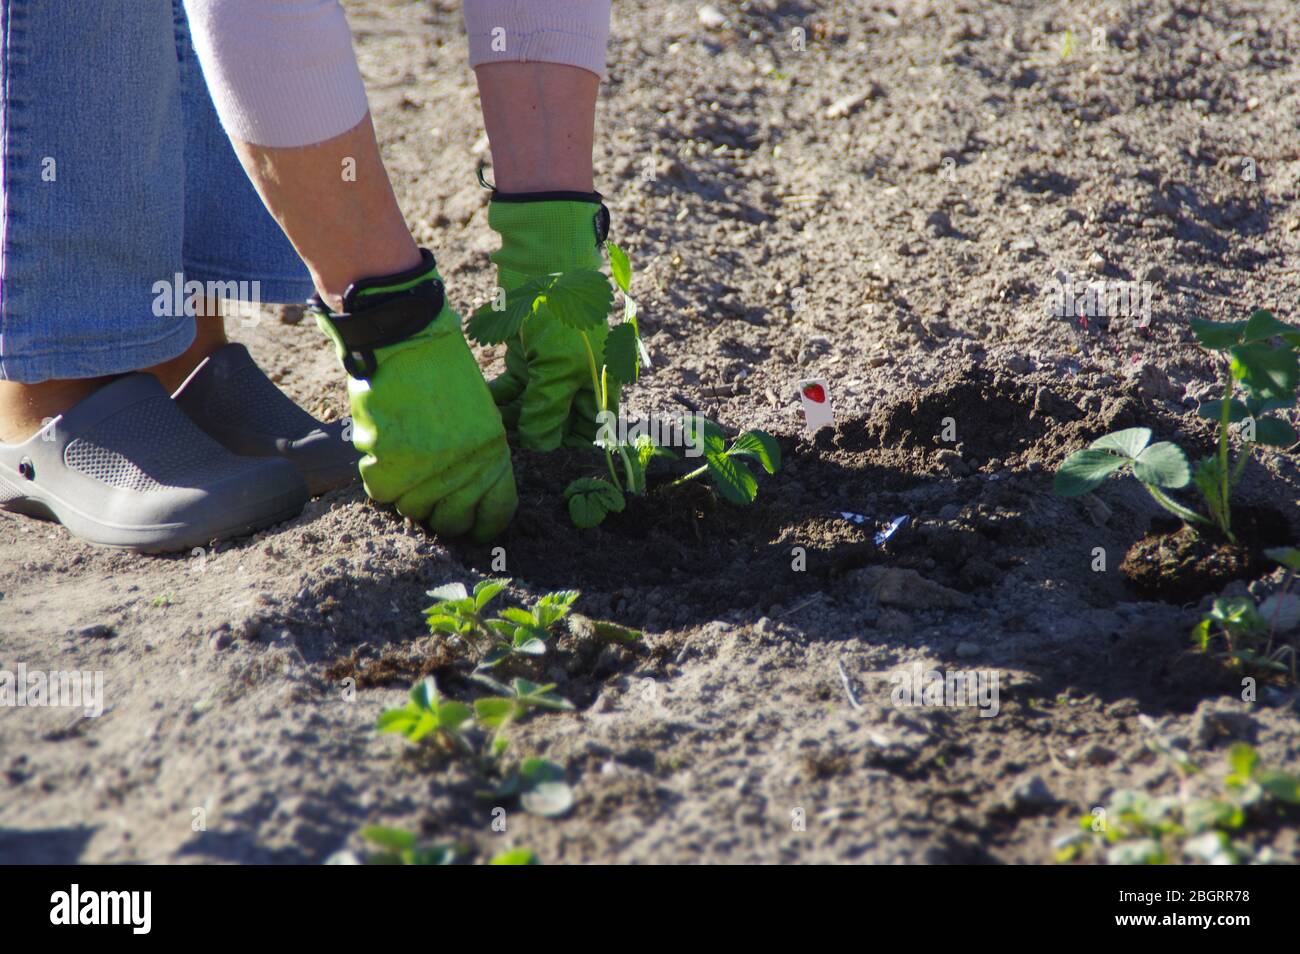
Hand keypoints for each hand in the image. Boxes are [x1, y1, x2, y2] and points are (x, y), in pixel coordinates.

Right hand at [314, 251, 516, 540]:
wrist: (406, 335)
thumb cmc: (443, 370)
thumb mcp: (481, 414)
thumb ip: (477, 458)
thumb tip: (466, 501)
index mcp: (494, 453)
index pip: (496, 514)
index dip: (483, 525)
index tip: (472, 526)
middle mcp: (463, 468)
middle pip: (450, 522)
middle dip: (440, 511)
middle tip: (427, 490)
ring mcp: (425, 468)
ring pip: (411, 508)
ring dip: (406, 490)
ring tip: (403, 458)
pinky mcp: (387, 462)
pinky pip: (380, 492)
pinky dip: (378, 474)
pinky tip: (384, 447)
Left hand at [487, 193, 613, 450]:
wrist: (539, 259)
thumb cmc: (560, 312)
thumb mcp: (558, 366)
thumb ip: (549, 409)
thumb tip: (539, 445)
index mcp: (602, 382)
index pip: (589, 429)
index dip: (566, 444)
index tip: (538, 456)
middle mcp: (581, 380)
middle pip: (559, 423)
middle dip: (536, 435)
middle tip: (510, 448)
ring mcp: (553, 371)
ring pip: (533, 410)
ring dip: (513, 420)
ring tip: (491, 432)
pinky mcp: (527, 361)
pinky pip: (515, 392)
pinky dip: (501, 400)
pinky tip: (485, 409)